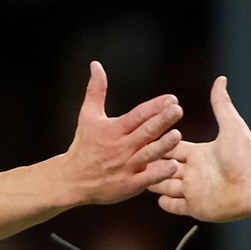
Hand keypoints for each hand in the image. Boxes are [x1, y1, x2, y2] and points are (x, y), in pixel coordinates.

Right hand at [58, 61, 181, 205]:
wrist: (73, 179)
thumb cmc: (84, 145)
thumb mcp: (88, 116)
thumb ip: (96, 90)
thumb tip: (96, 65)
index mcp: (114, 129)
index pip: (138, 115)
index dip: (155, 106)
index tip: (172, 99)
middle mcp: (121, 147)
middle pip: (145, 132)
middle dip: (162, 121)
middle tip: (177, 110)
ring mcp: (125, 167)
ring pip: (147, 154)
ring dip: (162, 145)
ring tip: (177, 135)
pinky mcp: (128, 185)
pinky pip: (146, 178)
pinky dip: (158, 173)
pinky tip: (173, 166)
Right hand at [152, 76, 250, 221]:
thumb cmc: (248, 155)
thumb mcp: (231, 125)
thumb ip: (221, 103)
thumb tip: (220, 79)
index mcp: (199, 153)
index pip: (171, 148)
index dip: (158, 144)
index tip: (142, 138)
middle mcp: (194, 172)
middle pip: (164, 167)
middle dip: (151, 164)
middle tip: (135, 159)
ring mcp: (194, 191)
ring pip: (165, 186)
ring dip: (155, 181)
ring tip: (142, 177)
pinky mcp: (196, 207)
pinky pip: (175, 206)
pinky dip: (167, 202)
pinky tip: (159, 197)